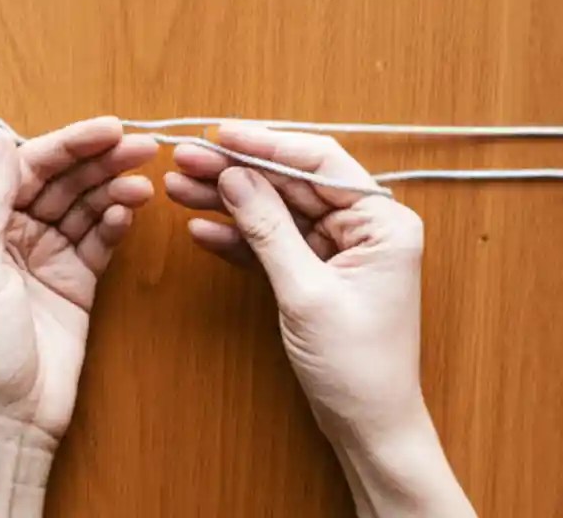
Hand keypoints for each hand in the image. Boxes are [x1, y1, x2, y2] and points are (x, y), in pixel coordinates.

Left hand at [0, 117, 155, 517]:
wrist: (8, 418)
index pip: (30, 166)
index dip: (70, 143)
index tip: (110, 128)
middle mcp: (15, 233)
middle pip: (63, 180)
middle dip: (101, 159)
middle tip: (143, 147)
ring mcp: (48, 257)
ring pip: (86, 205)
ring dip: (114, 186)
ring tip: (145, 179)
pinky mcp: (77, 282)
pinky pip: (100, 238)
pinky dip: (117, 221)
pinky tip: (131, 210)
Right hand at [166, 123, 472, 516]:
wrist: (369, 427)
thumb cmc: (358, 367)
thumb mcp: (307, 294)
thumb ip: (269, 231)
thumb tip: (234, 177)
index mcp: (384, 222)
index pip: (320, 163)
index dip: (266, 144)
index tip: (220, 135)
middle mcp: (367, 227)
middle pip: (292, 182)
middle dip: (237, 170)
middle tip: (185, 157)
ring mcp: (341, 249)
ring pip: (277, 209)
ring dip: (229, 199)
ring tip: (179, 186)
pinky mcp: (318, 272)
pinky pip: (274, 242)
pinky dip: (239, 236)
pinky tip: (202, 225)